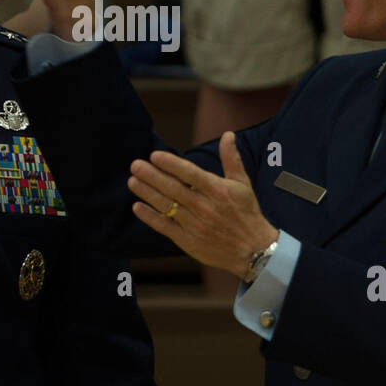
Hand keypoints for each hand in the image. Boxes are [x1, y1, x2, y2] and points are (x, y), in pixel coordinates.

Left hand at [128, 132, 278, 278]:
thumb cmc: (247, 214)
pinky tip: (138, 206)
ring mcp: (195, 224)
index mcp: (217, 190)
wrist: (253, 250)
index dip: (171, 164)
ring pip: (166, 206)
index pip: (190, 174)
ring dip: (147, 193)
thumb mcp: (243, 184)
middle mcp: (205, 207)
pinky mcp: (188, 240)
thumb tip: (228, 135)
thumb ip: (231, 159)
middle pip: (173, 188)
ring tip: (133, 181)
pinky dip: (150, 217)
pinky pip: (165, 226)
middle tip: (135, 165)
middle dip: (152, 176)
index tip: (155, 156)